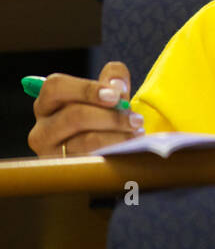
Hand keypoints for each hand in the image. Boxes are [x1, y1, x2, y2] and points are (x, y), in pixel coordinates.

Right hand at [27, 61, 143, 158]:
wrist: (103, 147)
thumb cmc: (102, 112)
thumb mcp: (106, 90)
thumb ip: (113, 77)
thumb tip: (117, 86)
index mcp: (47, 102)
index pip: (56, 86)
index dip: (86, 89)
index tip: (115, 95)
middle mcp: (42, 128)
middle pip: (73, 116)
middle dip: (110, 116)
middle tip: (135, 118)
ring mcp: (50, 153)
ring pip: (85, 141)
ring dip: (117, 135)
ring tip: (136, 130)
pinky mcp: (65, 172)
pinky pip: (92, 160)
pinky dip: (115, 150)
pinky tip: (130, 144)